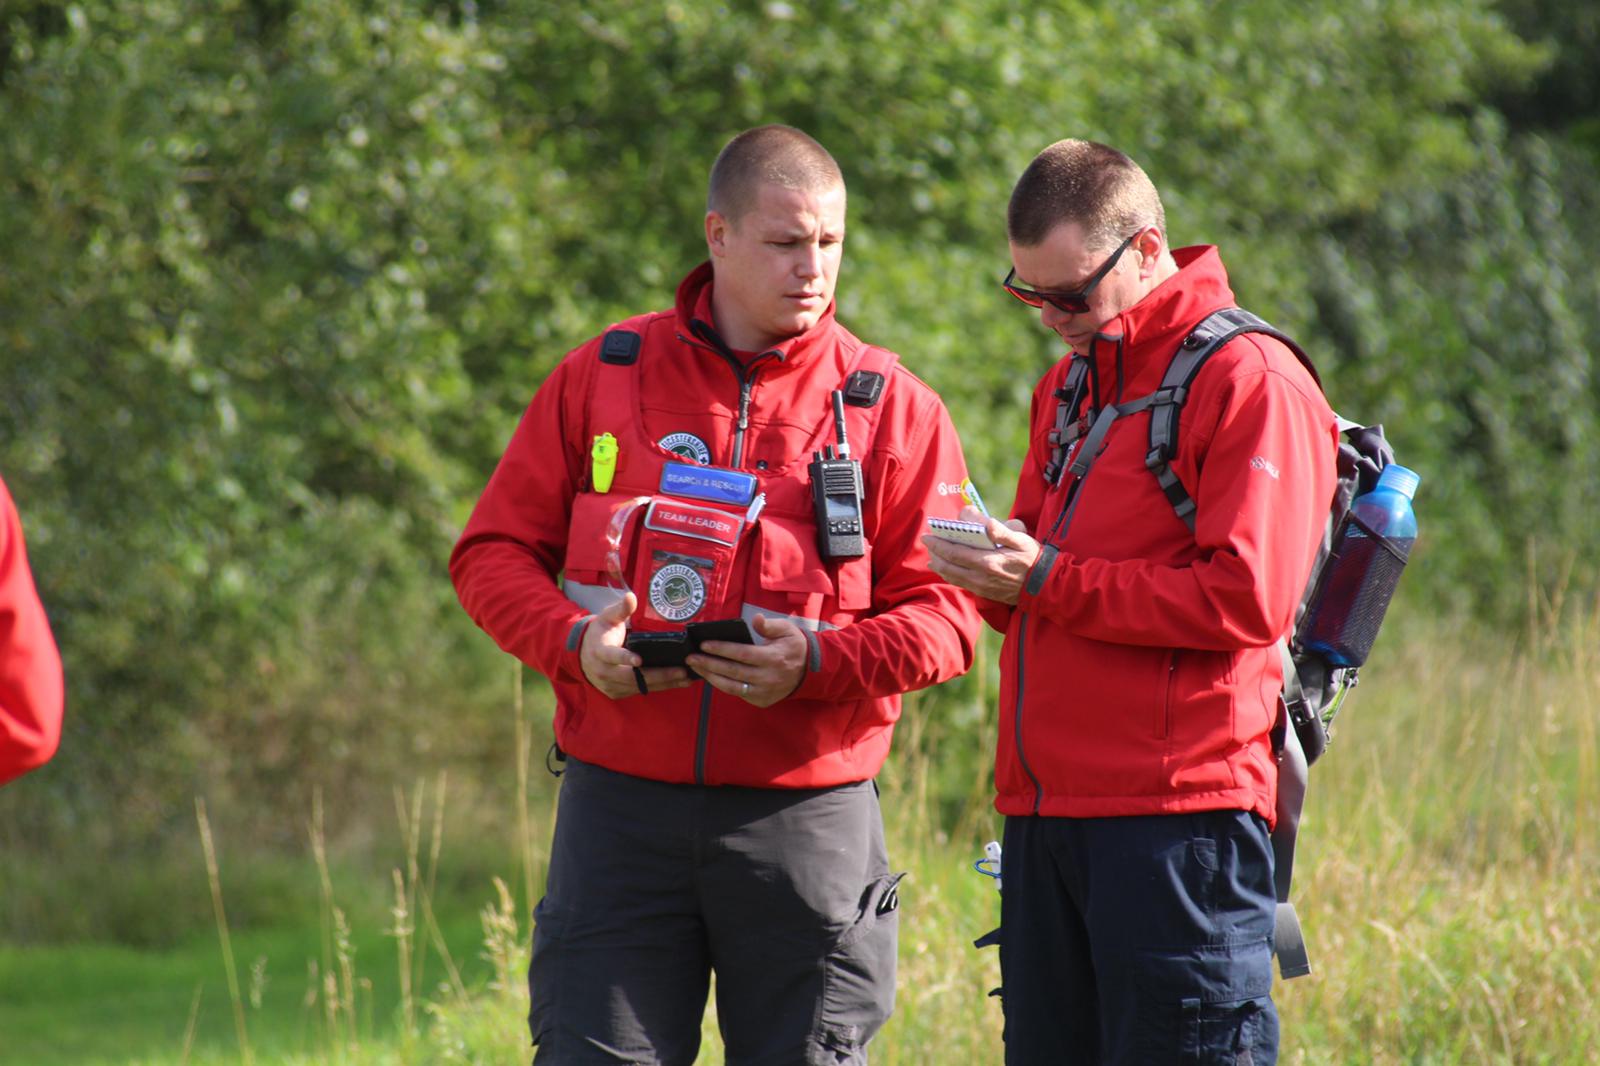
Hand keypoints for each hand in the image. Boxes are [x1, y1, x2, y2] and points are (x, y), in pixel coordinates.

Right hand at [579, 592, 692, 697]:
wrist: (582, 656)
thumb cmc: (600, 633)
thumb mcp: (607, 618)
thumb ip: (620, 609)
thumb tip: (631, 596)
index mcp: (599, 652)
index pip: (612, 656)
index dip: (624, 658)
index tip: (639, 660)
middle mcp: (604, 672)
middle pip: (632, 677)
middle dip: (657, 675)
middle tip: (680, 671)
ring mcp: (610, 685)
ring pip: (639, 686)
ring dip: (663, 683)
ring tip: (685, 678)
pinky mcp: (617, 693)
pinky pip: (640, 691)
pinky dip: (658, 687)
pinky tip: (676, 682)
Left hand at [686, 614, 807, 706]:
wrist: (810, 672)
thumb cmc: (794, 646)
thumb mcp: (787, 630)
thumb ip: (770, 625)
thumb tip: (756, 619)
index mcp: (774, 658)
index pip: (742, 653)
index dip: (721, 649)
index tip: (704, 644)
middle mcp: (768, 677)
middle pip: (732, 671)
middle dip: (709, 664)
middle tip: (691, 658)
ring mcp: (764, 692)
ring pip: (732, 686)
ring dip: (711, 677)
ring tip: (696, 668)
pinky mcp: (761, 701)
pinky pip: (737, 693)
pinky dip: (722, 685)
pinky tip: (710, 676)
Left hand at [922, 506, 1041, 605]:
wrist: (1044, 585)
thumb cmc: (1033, 558)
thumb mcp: (1022, 540)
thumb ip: (1002, 532)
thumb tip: (986, 523)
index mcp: (988, 562)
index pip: (956, 552)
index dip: (939, 544)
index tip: (928, 535)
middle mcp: (981, 577)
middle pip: (950, 565)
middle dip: (936, 553)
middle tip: (926, 542)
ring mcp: (982, 587)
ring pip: (953, 577)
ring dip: (940, 566)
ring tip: (932, 558)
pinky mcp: (985, 593)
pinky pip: (962, 584)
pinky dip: (950, 576)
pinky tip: (947, 570)